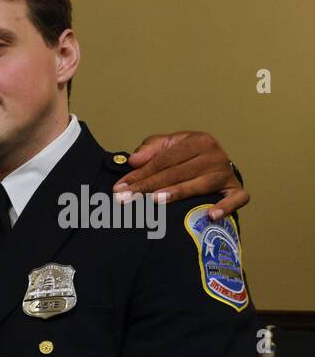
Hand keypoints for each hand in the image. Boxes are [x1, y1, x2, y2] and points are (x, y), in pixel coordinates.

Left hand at [115, 130, 245, 219]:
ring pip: (200, 185)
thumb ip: (150, 150)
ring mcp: (226, 173)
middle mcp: (215, 155)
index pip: (164, 160)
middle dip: (148, 186)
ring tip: (156, 201)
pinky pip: (237, 198)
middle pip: (177, 173)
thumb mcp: (168, 146)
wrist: (215, 163)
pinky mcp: (235, 189)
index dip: (140, 174)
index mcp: (198, 141)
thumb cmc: (186, 157)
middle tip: (126, 199)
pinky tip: (211, 215)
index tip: (119, 188)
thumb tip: (134, 160)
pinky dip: (226, 206)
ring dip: (178, 193)